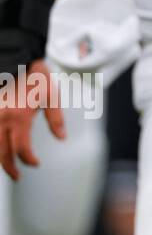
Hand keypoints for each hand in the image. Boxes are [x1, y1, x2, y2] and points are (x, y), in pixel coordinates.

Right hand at [0, 58, 64, 180]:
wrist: (16, 58)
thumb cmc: (35, 76)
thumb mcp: (51, 96)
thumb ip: (55, 119)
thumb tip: (62, 137)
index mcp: (19, 118)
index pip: (21, 149)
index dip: (28, 160)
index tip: (35, 163)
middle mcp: (1, 120)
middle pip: (1, 153)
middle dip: (9, 168)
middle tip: (17, 176)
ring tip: (6, 165)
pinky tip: (0, 148)